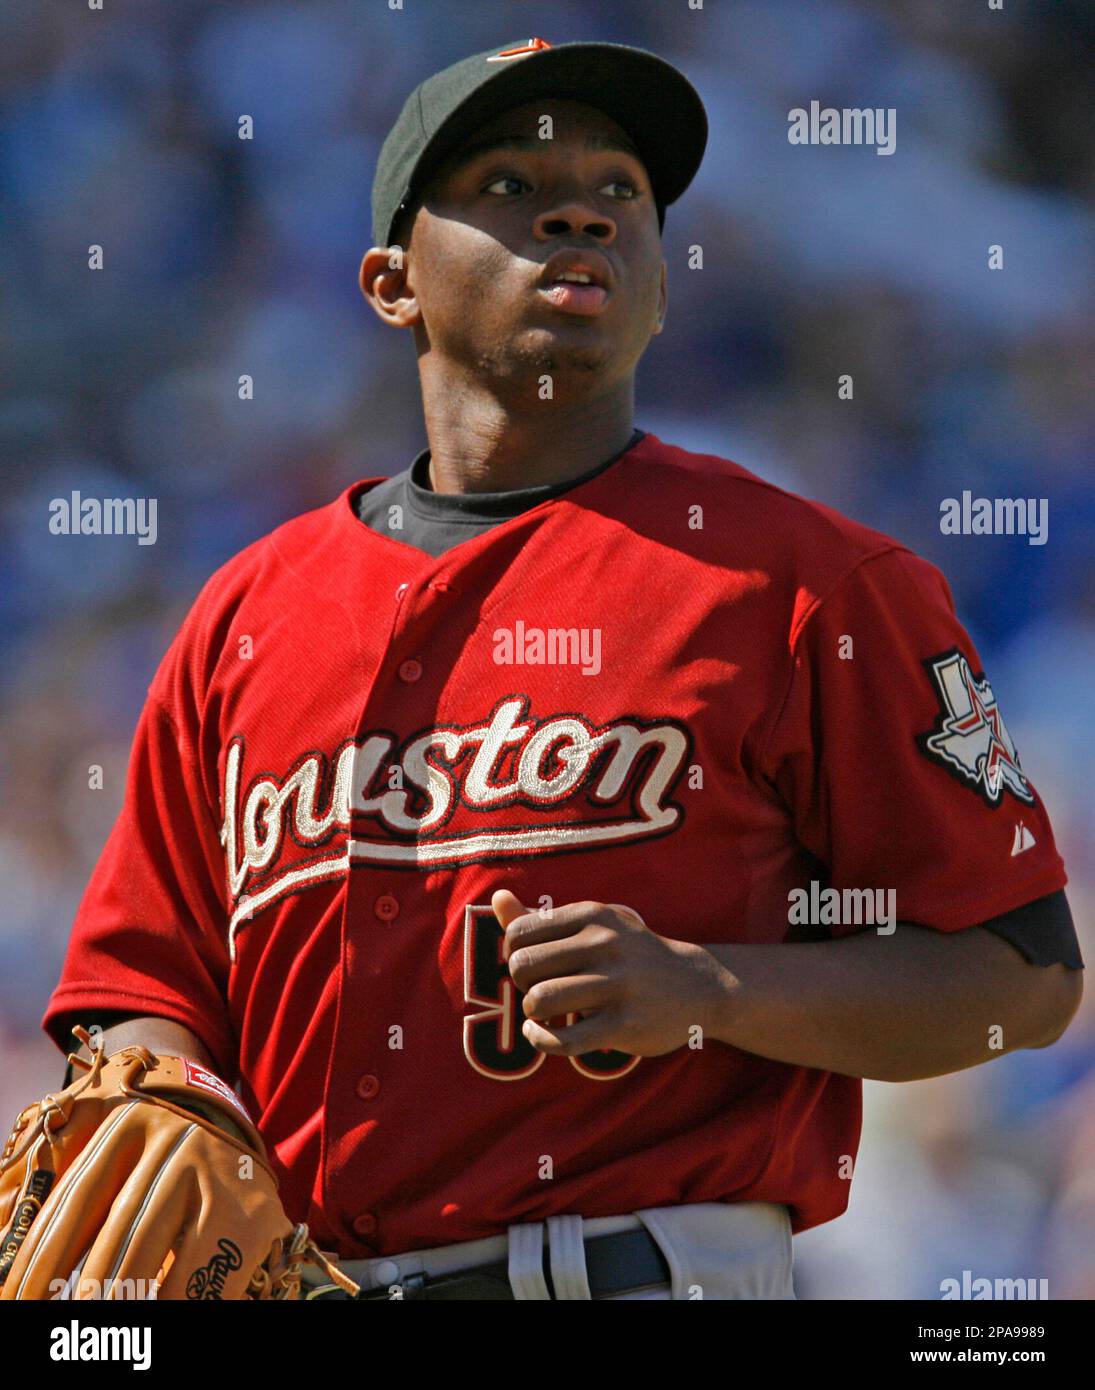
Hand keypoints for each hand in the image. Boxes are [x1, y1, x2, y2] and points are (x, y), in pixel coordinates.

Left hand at [492, 890, 732, 1057]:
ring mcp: (617, 984)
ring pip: (540, 1001)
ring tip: (544, 1012)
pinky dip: (541, 1040)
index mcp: (592, 914)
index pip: (519, 933)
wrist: (696, 985)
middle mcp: (605, 944)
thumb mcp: (593, 925)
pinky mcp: (624, 1024)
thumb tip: (497, 898)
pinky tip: (542, 1034)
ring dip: (533, 1013)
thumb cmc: (630, 954)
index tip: (535, 966)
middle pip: (524, 967)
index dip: (515, 954)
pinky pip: (564, 1039)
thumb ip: (540, 917)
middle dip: (523, 984)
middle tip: (540, 989)